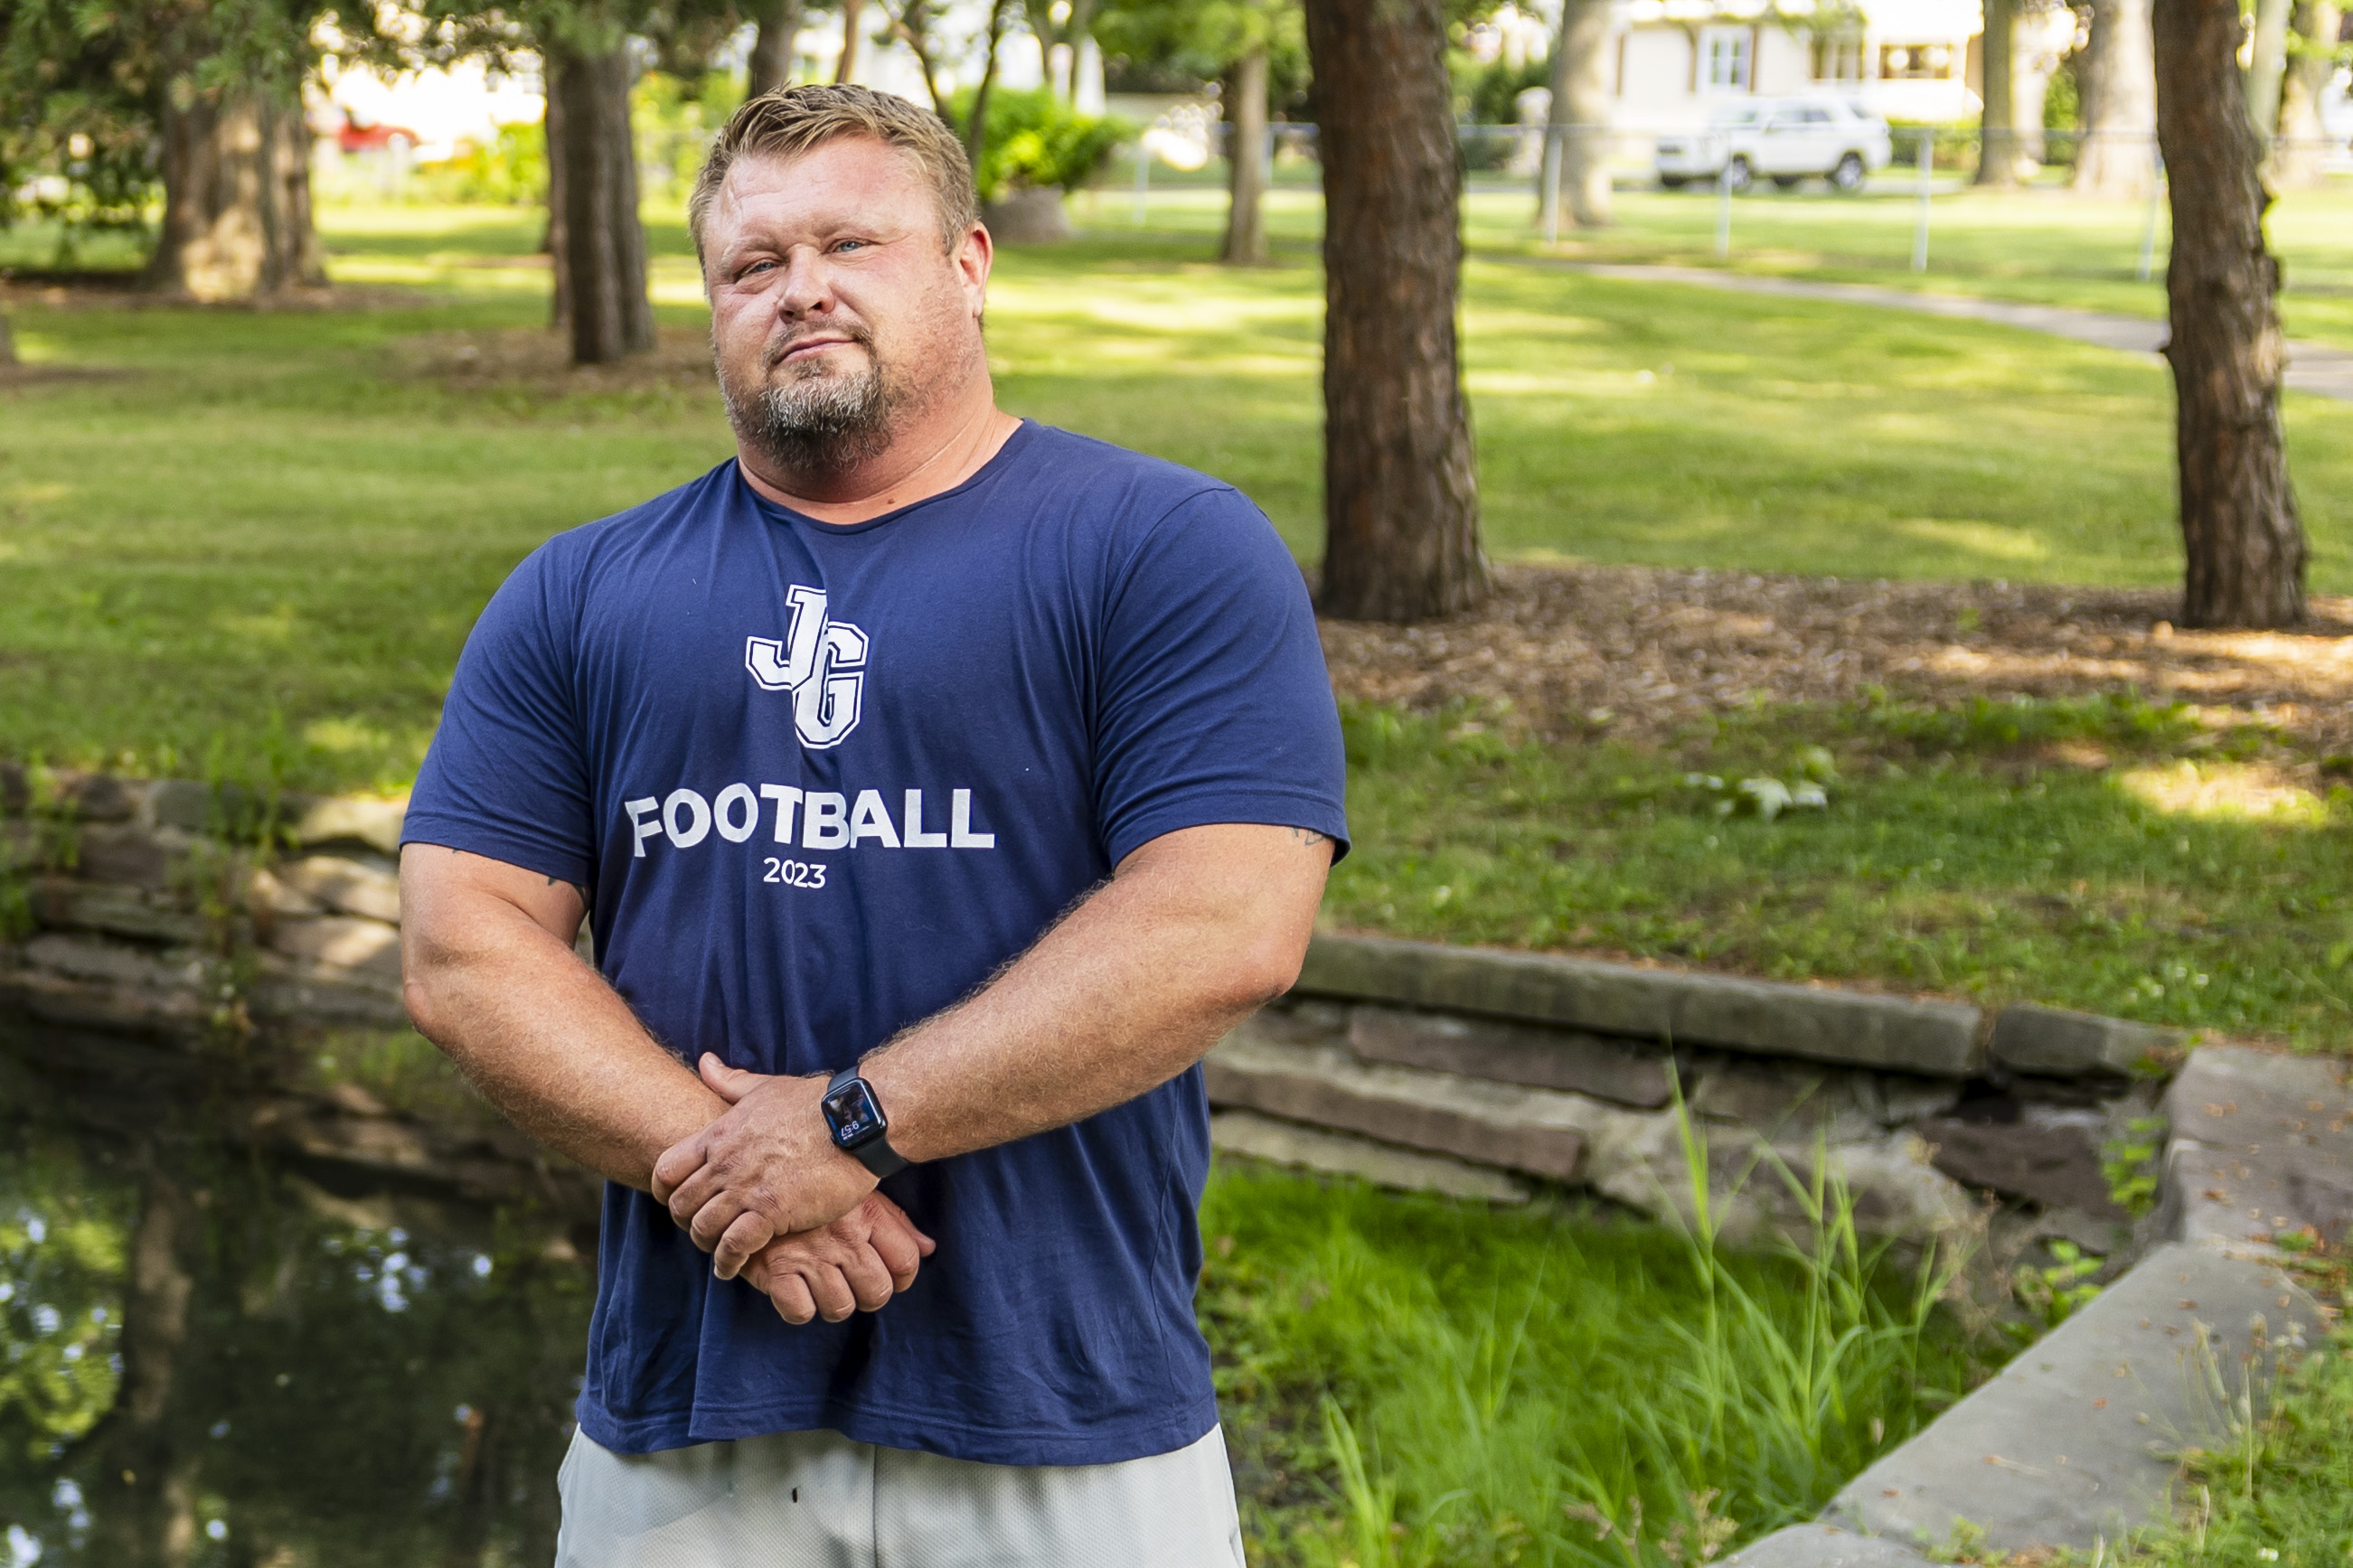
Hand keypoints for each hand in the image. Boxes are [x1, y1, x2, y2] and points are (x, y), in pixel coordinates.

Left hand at [652, 1054, 878, 1279]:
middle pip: (681, 1204)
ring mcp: (747, 1188)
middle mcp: (725, 1163)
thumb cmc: (815, 1103)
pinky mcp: (772, 1211)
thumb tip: (705, 1062)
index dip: (665, 1190)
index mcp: (720, 1134)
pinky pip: (735, 1245)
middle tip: (701, 1229)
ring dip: (707, 1244)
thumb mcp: (766, 1086)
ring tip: (719, 1252)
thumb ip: (730, 1081)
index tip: (676, 1200)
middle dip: (686, 1221)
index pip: (666, 1169)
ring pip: (703, 1228)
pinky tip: (734, 1266)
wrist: (856, 1121)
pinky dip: (729, 1261)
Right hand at [741, 1191, 937, 1324]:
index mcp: (865, 1211)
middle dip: (866, 1295)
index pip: (906, 1261)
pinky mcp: (774, 1268)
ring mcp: (809, 1253)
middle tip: (849, 1283)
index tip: (886, 1277)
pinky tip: (793, 1288)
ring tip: (819, 1284)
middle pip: (877, 1292)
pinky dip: (797, 1307)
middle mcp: (842, 1235)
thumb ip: (894, 1222)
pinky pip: (800, 1311)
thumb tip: (929, 1248)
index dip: (902, 1278)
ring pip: (840, 1307)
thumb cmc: (807, 1185)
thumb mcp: (855, 1192)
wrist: (746, 1172)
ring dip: (832, 1302)